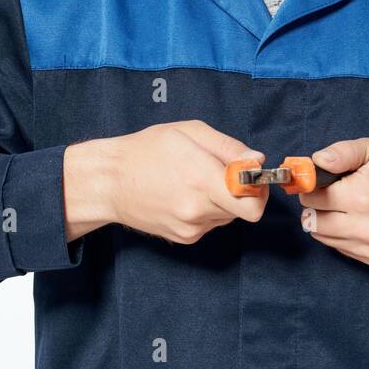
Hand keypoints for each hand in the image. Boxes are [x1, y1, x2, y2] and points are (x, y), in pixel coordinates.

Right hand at [63, 120, 267, 243]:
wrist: (109, 182)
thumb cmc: (147, 150)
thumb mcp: (190, 131)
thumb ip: (229, 147)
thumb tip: (257, 159)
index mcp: (201, 179)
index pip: (253, 204)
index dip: (260, 188)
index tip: (250, 174)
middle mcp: (198, 209)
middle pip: (246, 209)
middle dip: (243, 191)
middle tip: (224, 172)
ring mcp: (191, 227)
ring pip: (229, 215)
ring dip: (224, 200)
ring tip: (196, 180)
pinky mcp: (185, 237)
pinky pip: (212, 222)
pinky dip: (208, 209)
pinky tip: (186, 194)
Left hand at [297, 138, 368, 265]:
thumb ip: (342, 152)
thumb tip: (316, 161)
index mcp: (364, 196)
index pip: (313, 197)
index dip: (311, 185)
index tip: (316, 179)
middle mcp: (366, 226)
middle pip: (313, 221)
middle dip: (315, 204)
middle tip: (329, 191)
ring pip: (322, 236)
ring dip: (324, 220)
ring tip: (343, 204)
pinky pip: (339, 247)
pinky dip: (339, 233)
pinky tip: (354, 218)